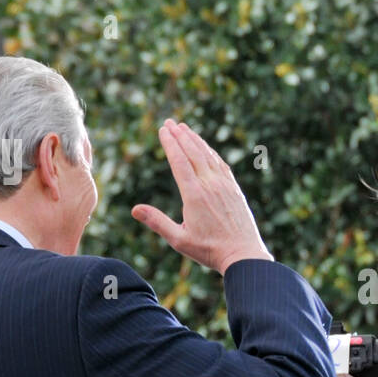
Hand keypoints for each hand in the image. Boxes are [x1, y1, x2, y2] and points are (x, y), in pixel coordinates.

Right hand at [132, 120, 271, 273]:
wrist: (243, 254)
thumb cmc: (210, 250)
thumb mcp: (179, 240)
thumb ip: (157, 222)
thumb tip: (134, 209)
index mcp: (194, 194)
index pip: (179, 161)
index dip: (170, 143)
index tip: (163, 130)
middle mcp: (210, 185)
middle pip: (193, 153)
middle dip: (180, 135)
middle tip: (170, 122)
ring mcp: (224, 185)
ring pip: (208, 156)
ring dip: (196, 140)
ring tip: (185, 128)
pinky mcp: (235, 189)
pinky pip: (221, 164)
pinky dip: (211, 153)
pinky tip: (206, 148)